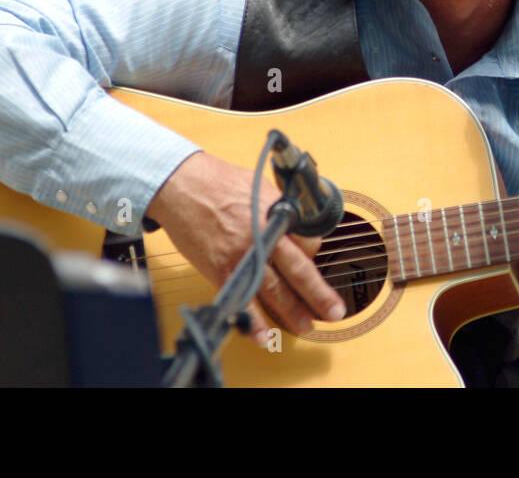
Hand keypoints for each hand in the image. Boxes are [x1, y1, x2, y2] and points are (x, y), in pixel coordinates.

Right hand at [146, 150, 345, 345]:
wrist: (184, 185)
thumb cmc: (220, 182)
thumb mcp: (262, 188)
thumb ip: (280, 210)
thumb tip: (296, 228)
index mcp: (278, 214)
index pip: (309, 243)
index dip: (314, 255)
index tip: (312, 263)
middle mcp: (265, 235)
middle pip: (299, 270)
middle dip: (319, 294)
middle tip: (334, 311)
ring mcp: (244, 255)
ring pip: (275, 290)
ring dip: (292, 311)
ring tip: (305, 325)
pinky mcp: (222, 268)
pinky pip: (243, 300)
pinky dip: (254, 322)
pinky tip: (264, 335)